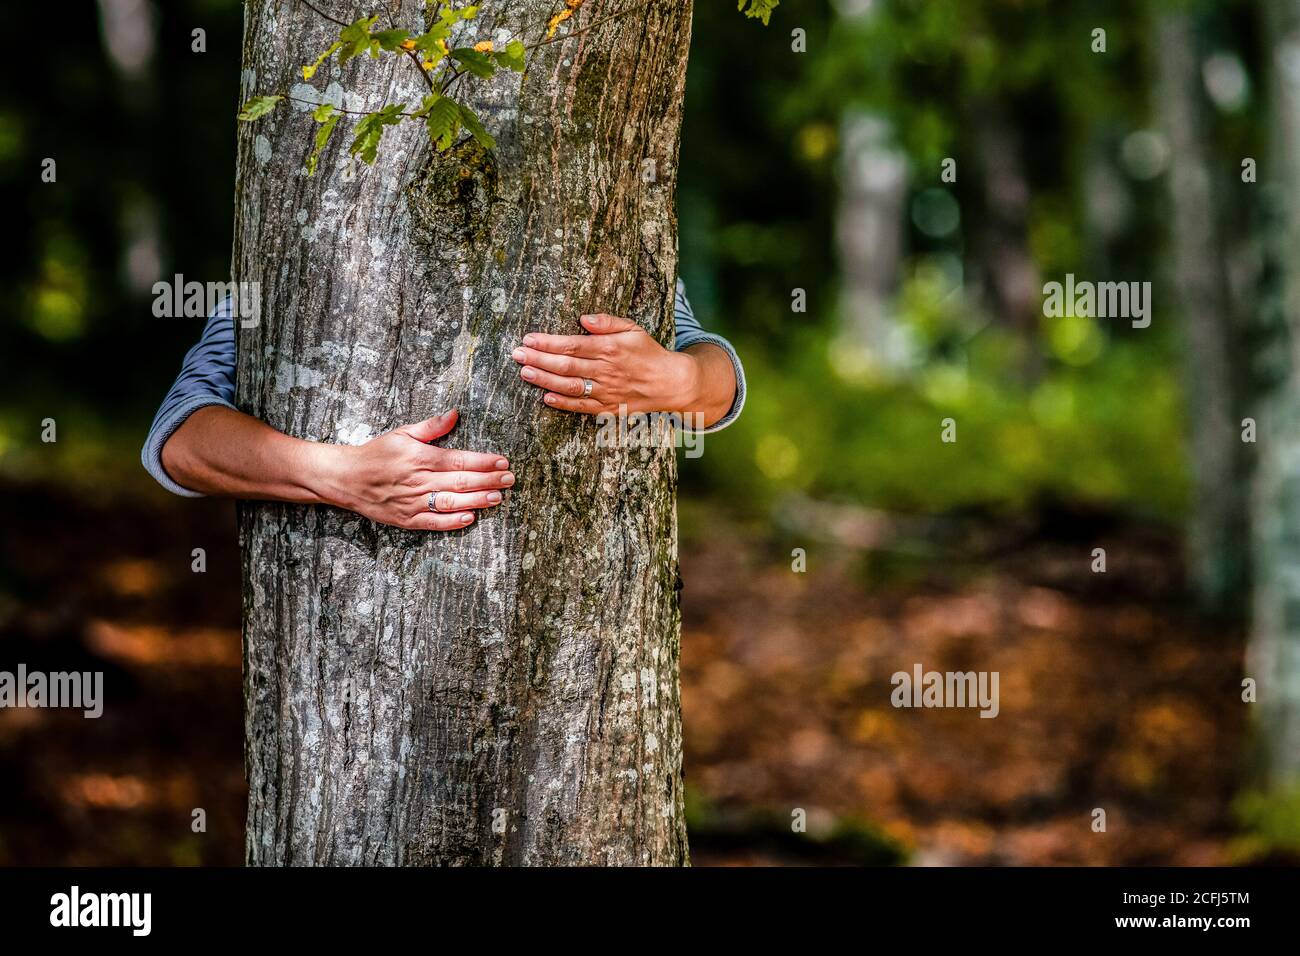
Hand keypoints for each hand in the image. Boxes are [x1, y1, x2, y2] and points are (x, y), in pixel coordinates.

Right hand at [321, 409, 512, 530]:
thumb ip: (431, 426)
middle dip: (489, 480)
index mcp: (419, 457)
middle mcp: (418, 481)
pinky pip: (434, 523)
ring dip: (477, 500)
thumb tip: (455, 413)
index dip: (483, 462)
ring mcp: (413, 502)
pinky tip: (471, 518)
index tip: (503, 462)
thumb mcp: (402, 433)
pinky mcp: (407, 519)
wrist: (346, 478)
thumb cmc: (377, 453)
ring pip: (452, 502)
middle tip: (510, 480)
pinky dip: (453, 522)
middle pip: (461, 481)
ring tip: (498, 498)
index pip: (458, 459)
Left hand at [511, 313, 698, 417]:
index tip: (528, 338)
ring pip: (570, 386)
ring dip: (545, 380)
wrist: (670, 383)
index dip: (548, 342)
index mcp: (610, 348)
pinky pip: (582, 407)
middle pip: (566, 365)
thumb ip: (608, 322)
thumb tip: (583, 318)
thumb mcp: (633, 329)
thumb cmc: (648, 352)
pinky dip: (563, 404)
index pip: (572, 345)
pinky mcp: (607, 408)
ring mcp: (606, 391)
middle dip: (538, 359)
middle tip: (516, 354)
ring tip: (524, 372)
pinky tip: (546, 397)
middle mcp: (606, 371)